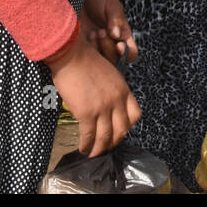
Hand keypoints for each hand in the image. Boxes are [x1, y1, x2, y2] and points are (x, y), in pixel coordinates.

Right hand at [47, 36, 141, 157]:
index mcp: (123, 89)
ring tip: (93, 153)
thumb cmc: (85, 60)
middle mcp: (116, 100)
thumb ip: (111, 90)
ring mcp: (103, 108)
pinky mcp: (87, 113)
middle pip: (122, 130)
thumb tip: (106, 106)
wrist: (71, 54)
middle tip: (105, 147)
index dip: (127, 126)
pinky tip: (83, 149)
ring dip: (99, 149)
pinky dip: (86, 146)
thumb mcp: (108, 73)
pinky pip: (89, 136)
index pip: (135, 115)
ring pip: (106, 137)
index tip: (119, 131)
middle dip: (114, 142)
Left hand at [80, 0, 137, 63]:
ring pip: (103, 62)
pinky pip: (89, 59)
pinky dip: (88, 50)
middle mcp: (112, 44)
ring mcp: (98, 47)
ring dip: (99, 49)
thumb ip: (116, 19)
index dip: (126, 53)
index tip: (119, 44)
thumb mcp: (111, 6)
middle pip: (116, 60)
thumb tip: (116, 36)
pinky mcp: (85, 49)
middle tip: (101, 32)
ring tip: (93, 33)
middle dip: (109, 47)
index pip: (131, 53)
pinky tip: (87, 36)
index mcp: (123, 35)